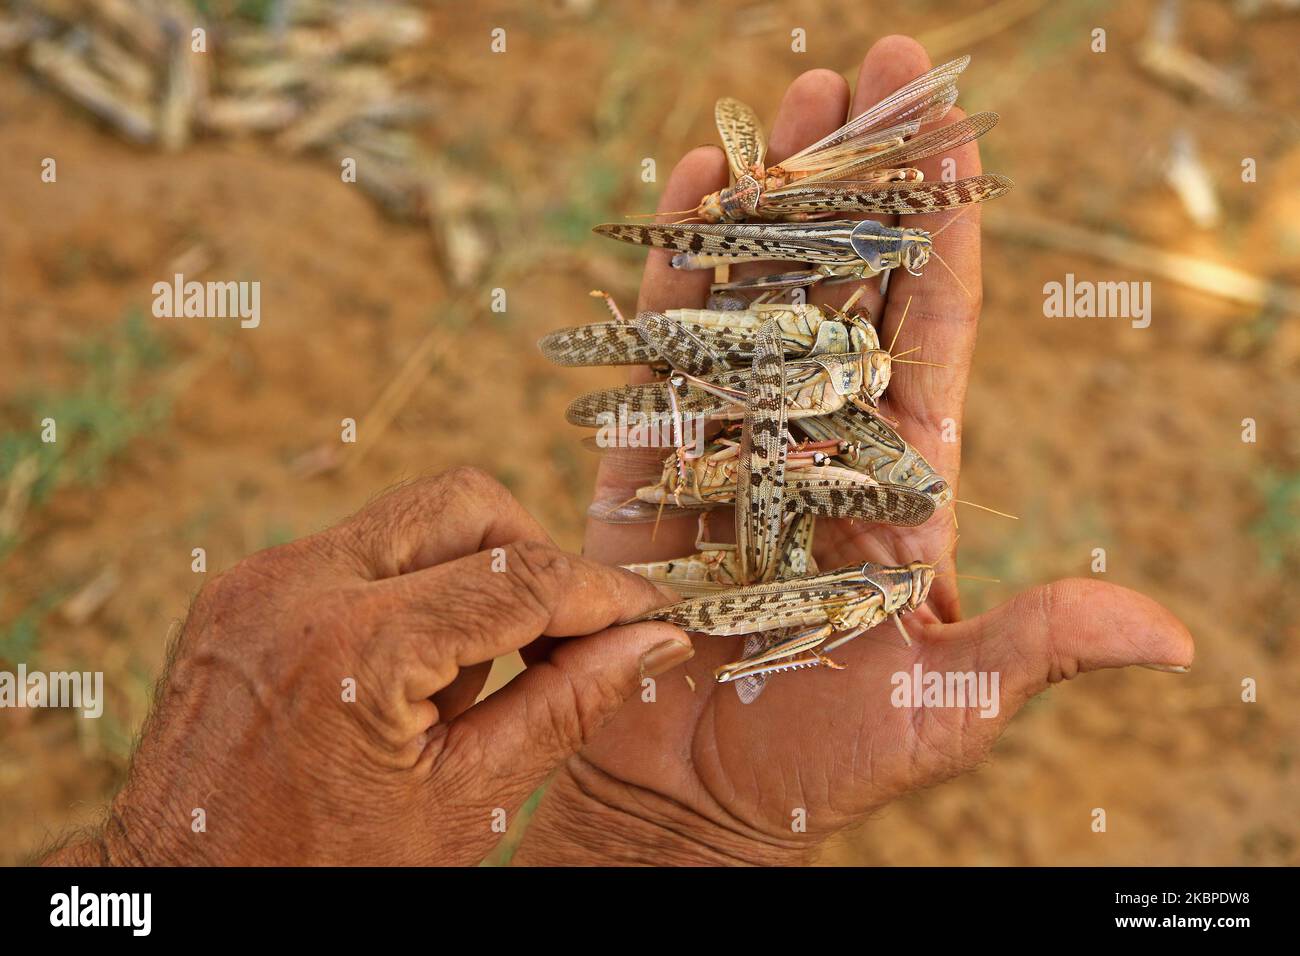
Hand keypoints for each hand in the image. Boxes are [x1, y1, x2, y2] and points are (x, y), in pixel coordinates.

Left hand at [41, 469, 690, 865]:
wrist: (184, 898)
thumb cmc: (321, 876)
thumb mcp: (463, 805)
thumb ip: (565, 706)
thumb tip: (648, 643)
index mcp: (356, 647)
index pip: (521, 577)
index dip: (602, 592)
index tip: (649, 611)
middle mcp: (296, 586)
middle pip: (465, 504)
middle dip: (532, 559)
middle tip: (559, 639)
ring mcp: (256, 580)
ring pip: (411, 518)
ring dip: (468, 576)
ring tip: (463, 683)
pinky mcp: (239, 588)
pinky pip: (355, 551)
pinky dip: (408, 592)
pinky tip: (407, 676)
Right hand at [512, 35, 1193, 864]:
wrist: (696, 795)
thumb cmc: (826, 760)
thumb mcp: (949, 704)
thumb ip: (1039, 644)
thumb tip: (1173, 638)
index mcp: (901, 474)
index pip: (929, 326)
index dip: (942, 229)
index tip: (958, 127)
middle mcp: (820, 433)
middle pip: (845, 282)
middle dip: (862, 177)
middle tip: (876, 67)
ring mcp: (733, 433)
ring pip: (758, 290)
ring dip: (774, 193)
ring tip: (793, 99)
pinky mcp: (651, 452)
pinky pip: (666, 342)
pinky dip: (677, 262)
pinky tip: (694, 178)